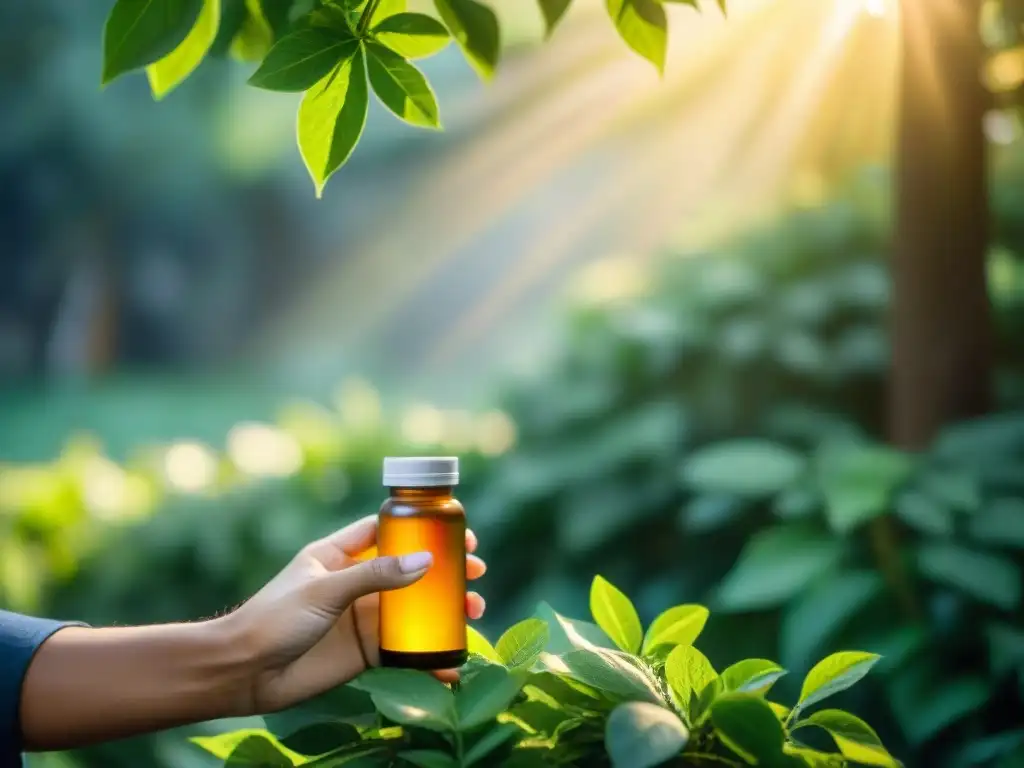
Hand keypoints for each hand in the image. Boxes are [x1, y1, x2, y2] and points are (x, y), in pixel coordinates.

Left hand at [230, 515, 485, 714]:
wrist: (244, 673)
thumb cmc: (274, 618)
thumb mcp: (325, 588)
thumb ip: (375, 576)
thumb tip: (427, 562)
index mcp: (338, 554)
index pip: (386, 529)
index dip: (421, 527)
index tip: (456, 531)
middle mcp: (354, 582)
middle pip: (410, 569)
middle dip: (444, 569)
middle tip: (476, 573)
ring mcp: (360, 618)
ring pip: (413, 609)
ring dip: (443, 610)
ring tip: (473, 612)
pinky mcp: (363, 652)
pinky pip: (404, 650)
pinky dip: (429, 656)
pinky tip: (453, 662)